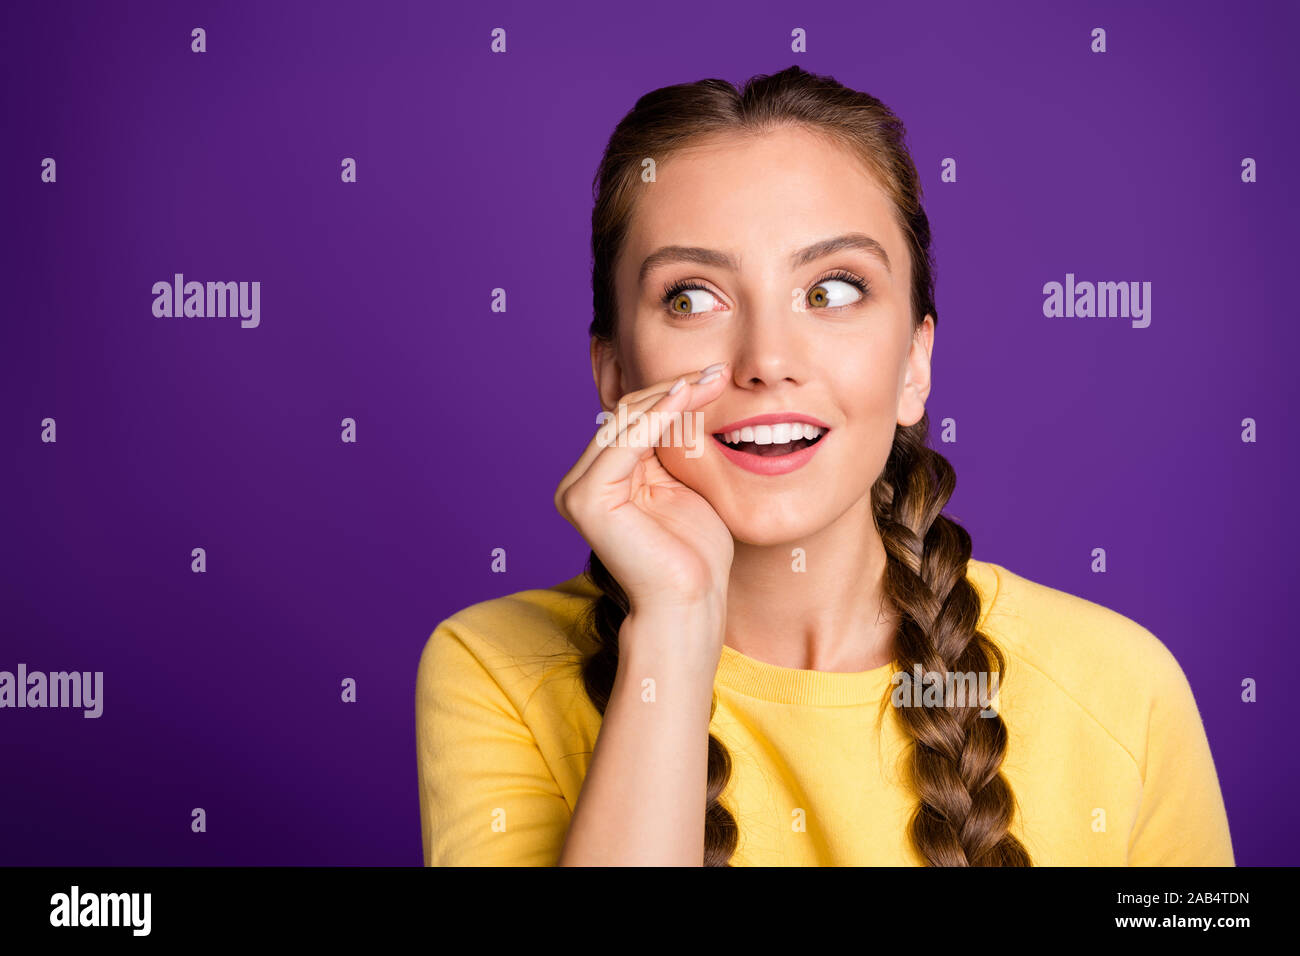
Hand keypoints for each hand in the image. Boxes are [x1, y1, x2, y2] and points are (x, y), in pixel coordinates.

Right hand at [555, 363, 734, 615]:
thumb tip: (681, 395)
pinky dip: (659, 416)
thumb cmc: (695, 553)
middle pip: (625, 416)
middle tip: (717, 371)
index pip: (631, 421)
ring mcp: (576, 491)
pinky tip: (687, 397)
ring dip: (671, 397)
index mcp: (599, 479)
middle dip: (673, 389)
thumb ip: (670, 445)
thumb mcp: (683, 482)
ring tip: (711, 379)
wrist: (692, 601)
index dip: (671, 394)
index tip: (714, 376)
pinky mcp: (586, 499)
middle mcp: (578, 482)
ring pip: (625, 423)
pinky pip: (626, 443)